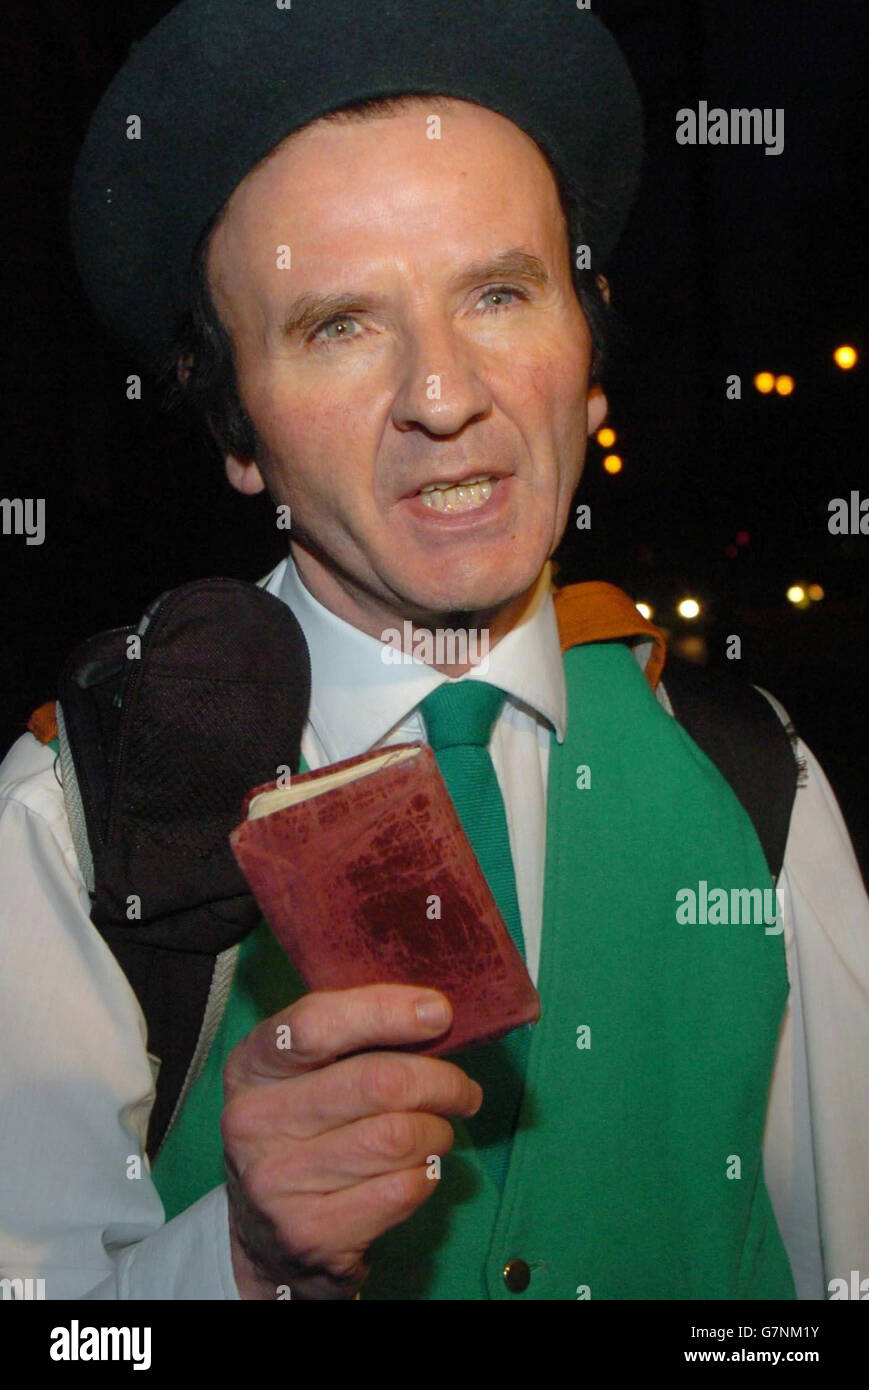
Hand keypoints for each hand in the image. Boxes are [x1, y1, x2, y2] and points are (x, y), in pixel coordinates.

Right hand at [221, 984, 482, 1299]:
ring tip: (437, 1133)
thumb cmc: (304, 1131)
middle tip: (463, 1091)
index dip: (385, 1011)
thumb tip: (434, 1013)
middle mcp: (253, 1121)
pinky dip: (427, 1175)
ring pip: (397, 1138)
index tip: (438, 1012)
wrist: (266, 1237)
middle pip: (378, 1083)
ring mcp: (277, 1182)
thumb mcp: (305, 1075)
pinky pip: (401, 1189)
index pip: (317, 1024)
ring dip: (437, 1132)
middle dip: (441, 1083)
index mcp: (252, 1065)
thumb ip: (355, 1037)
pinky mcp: (309, 1233)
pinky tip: (417, 1170)